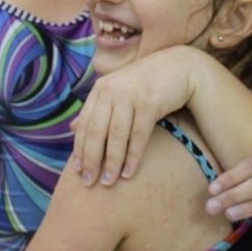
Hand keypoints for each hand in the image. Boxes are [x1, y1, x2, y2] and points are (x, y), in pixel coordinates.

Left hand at [71, 47, 194, 185]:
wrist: (179, 68)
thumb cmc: (145, 83)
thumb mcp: (117, 91)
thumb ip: (97, 108)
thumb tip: (73, 128)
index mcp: (101, 88)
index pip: (85, 123)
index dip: (80, 148)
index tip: (78, 170)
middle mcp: (112, 90)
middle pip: (96, 131)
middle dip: (92, 159)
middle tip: (89, 182)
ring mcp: (130, 95)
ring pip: (116, 136)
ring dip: (111, 162)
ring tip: (108, 181)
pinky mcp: (149, 103)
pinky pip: (138, 136)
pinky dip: (132, 156)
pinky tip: (128, 172)